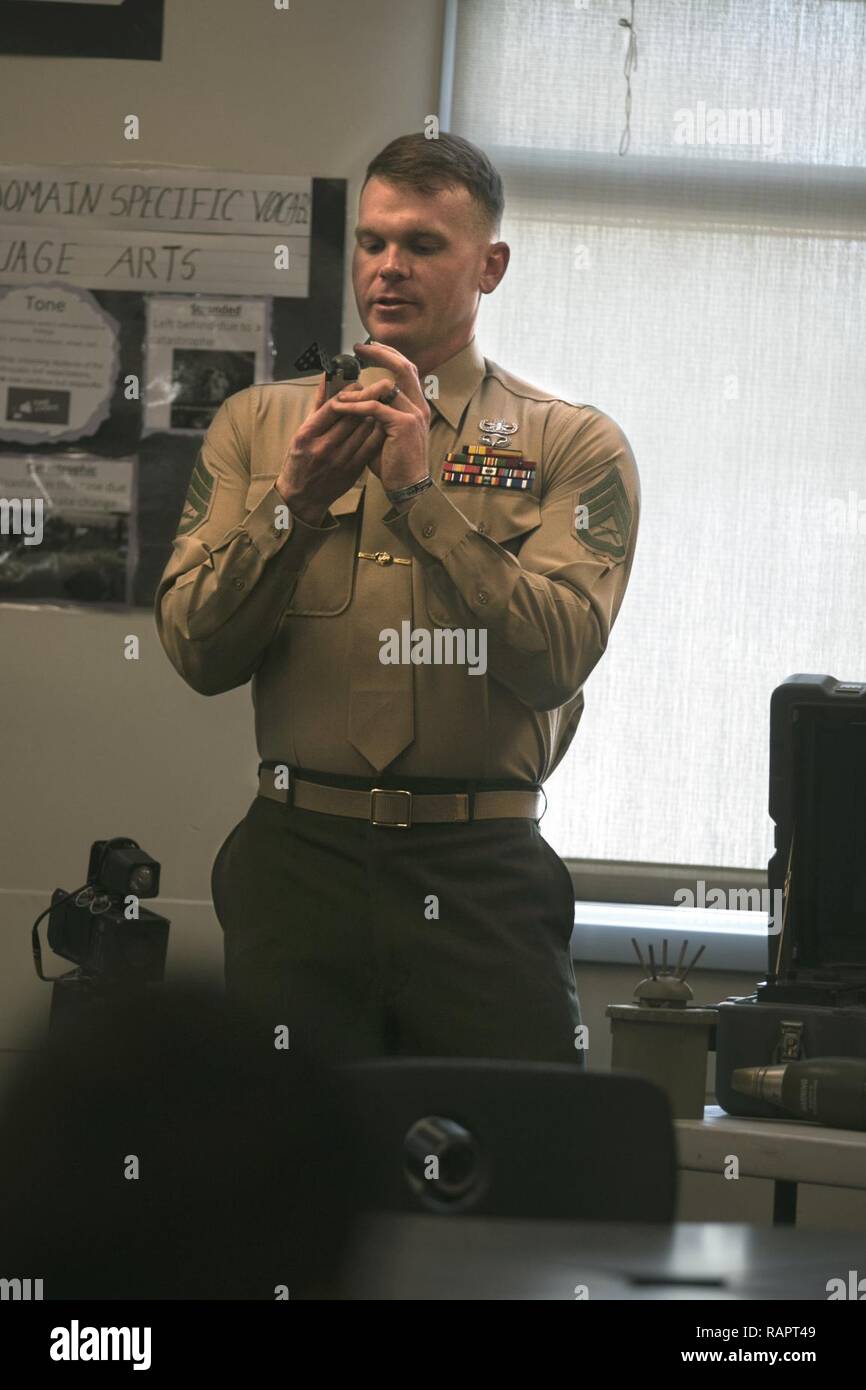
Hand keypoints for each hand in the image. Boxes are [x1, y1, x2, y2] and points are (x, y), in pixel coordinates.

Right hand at [276, 372, 384, 524]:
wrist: (302, 497)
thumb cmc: (299, 460)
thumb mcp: (301, 432)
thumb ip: (317, 405)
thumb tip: (327, 378)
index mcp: (307, 435)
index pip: (333, 407)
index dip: (349, 393)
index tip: (358, 384)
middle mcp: (323, 448)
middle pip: (352, 417)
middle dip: (367, 399)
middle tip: (376, 388)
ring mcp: (339, 461)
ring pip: (364, 430)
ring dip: (375, 414)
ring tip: (380, 403)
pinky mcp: (352, 471)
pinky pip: (371, 446)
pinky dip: (377, 432)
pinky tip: (382, 423)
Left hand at [327, 341, 430, 494]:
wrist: (407, 487)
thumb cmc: (393, 464)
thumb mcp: (381, 433)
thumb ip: (372, 414)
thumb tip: (352, 399)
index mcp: (416, 406)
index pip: (406, 370)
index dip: (389, 355)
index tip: (370, 347)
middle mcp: (419, 406)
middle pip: (403, 366)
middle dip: (380, 353)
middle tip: (358, 349)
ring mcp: (414, 414)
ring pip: (385, 386)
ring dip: (359, 388)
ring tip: (340, 393)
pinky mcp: (404, 424)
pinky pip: (375, 407)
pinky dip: (355, 406)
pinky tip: (340, 408)